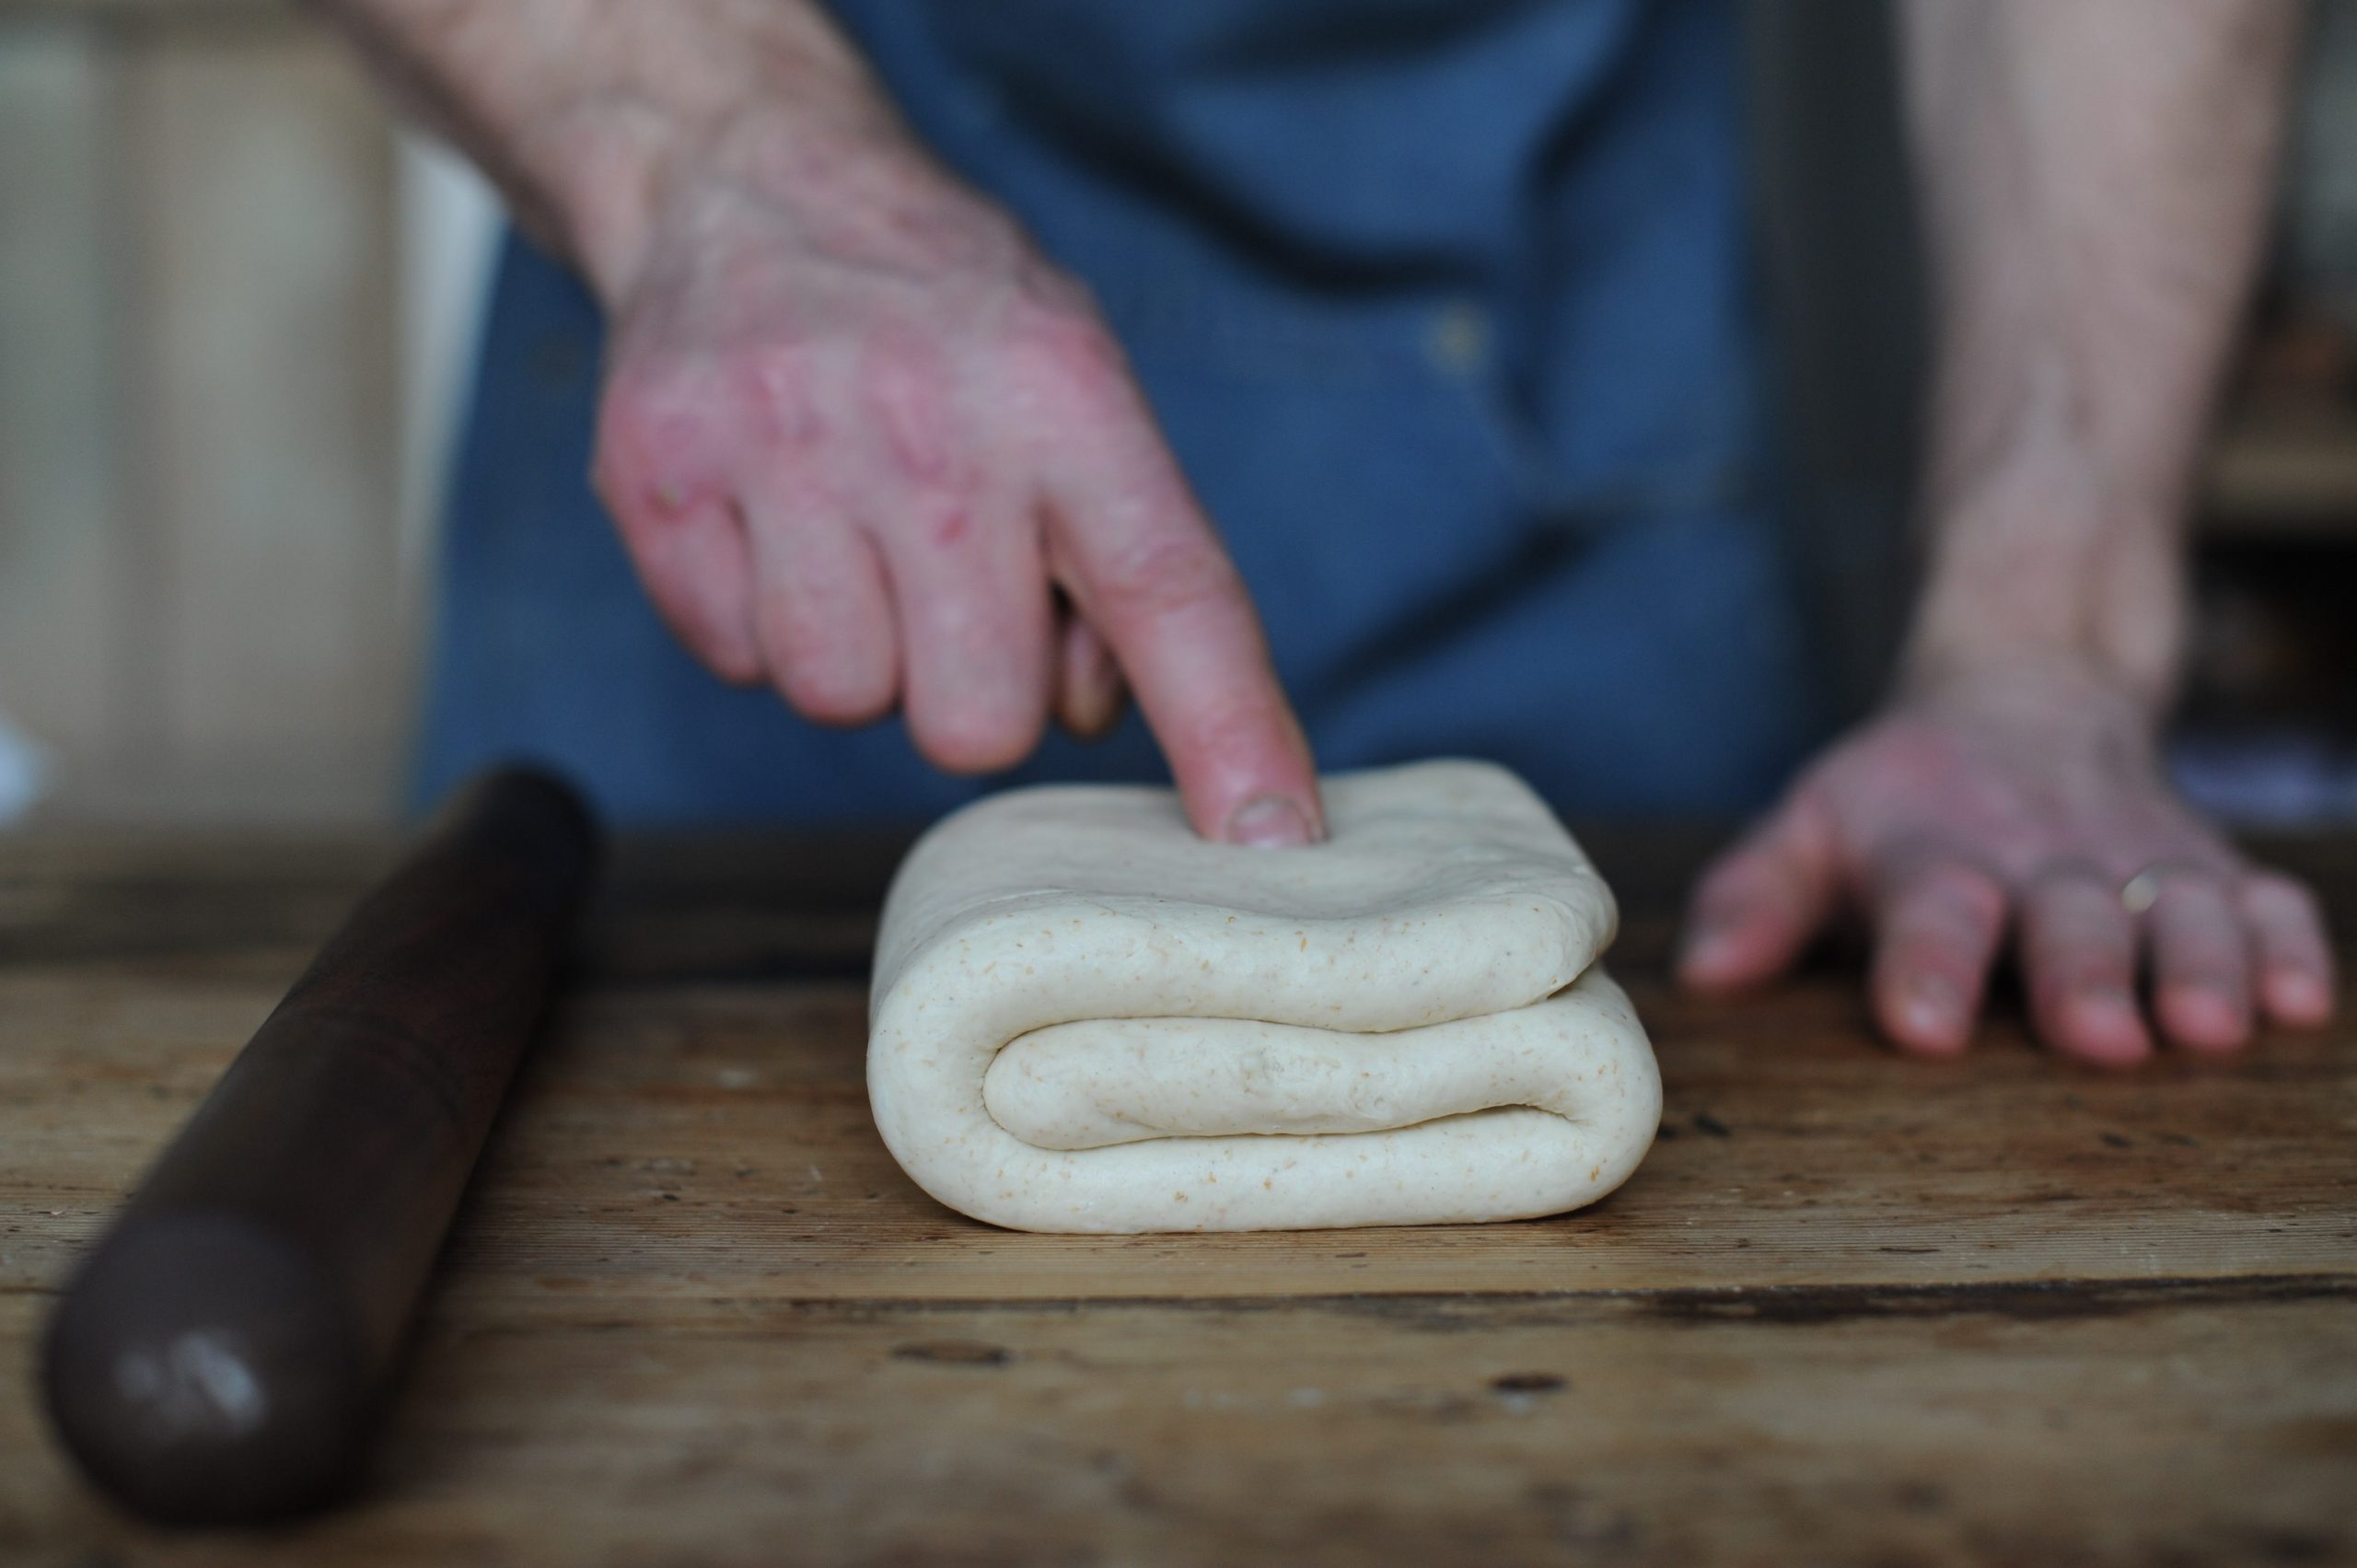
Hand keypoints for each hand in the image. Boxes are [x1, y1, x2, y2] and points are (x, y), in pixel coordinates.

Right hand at [587, 136, 1320, 845]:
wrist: (748, 183)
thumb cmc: (944, 326)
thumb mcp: (1075, 389)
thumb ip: (1118, 554)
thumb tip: (1090, 715)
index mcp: (1064, 395)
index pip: (1169, 591)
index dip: (1227, 731)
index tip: (1270, 842)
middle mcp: (926, 423)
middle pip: (977, 724)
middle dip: (972, 687)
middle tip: (949, 577)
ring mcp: (778, 447)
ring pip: (844, 703)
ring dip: (861, 652)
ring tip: (854, 533)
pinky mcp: (656, 478)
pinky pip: (736, 660)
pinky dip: (760, 617)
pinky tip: (774, 517)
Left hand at [1677, 663, 2335, 1063]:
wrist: (2026, 684)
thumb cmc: (1902, 796)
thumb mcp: (1813, 825)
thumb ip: (1757, 896)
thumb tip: (1701, 975)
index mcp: (1933, 850)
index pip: (1925, 905)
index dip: (1924, 965)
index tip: (1922, 1026)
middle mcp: (2042, 855)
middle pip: (2067, 915)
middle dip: (2082, 973)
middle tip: (2094, 1036)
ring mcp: (2136, 860)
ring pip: (2178, 909)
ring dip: (2198, 965)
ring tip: (2204, 1026)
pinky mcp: (2209, 865)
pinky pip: (2263, 899)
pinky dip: (2288, 944)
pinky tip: (2301, 1004)